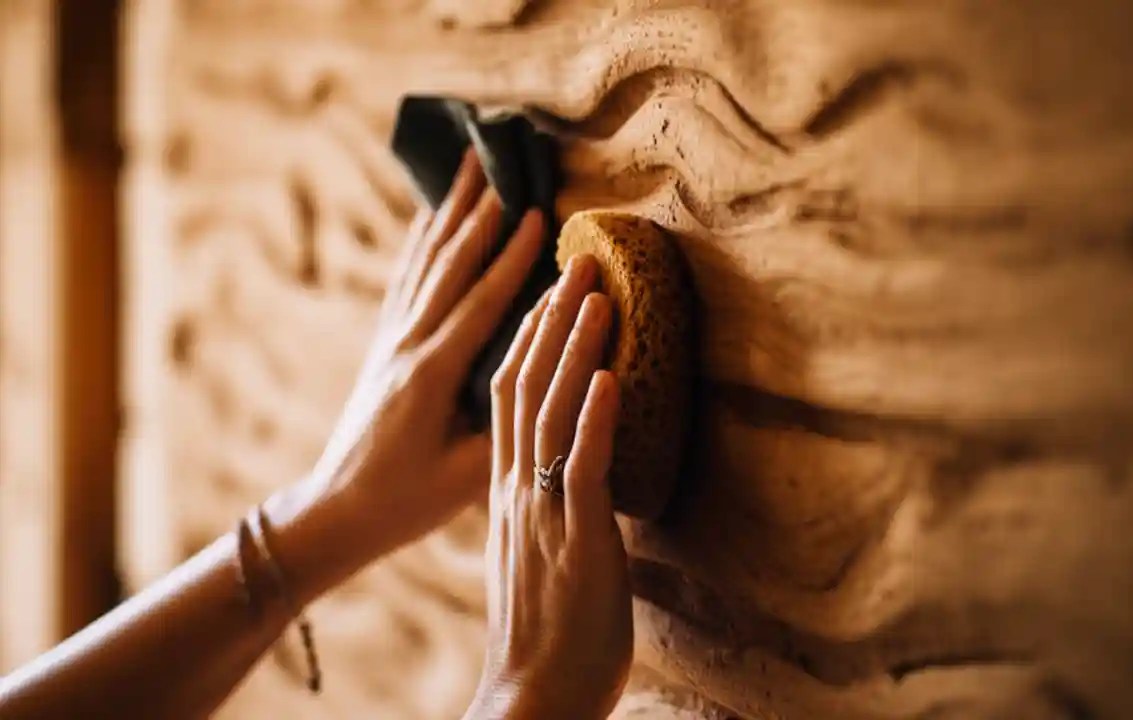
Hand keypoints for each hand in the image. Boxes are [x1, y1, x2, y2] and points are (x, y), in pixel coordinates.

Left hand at [262, 151, 546, 599]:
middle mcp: (407, 346)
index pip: (481, 304)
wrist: (336, 512)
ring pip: (424, 262)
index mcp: (432, 375)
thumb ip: (507, 424)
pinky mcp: (384, 347)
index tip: (536, 215)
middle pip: (447, 265)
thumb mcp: (465, 476)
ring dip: (448, 212)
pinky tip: (429, 218)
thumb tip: (551, 378)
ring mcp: (391, 341)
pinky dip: (419, 243)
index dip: (511, 260)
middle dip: (477, 212)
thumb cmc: (406, 501)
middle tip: (500, 163)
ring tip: (466, 168)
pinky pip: (404, 280)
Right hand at [467, 256, 633, 719]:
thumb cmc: (546, 638)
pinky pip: (580, 465)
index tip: (553, 295)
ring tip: (595, 294)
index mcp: (507, 495)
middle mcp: (515, 492)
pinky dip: (594, 416)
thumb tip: (578, 485)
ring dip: (574, 348)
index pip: (509, 399)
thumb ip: (551, 513)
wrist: (530, 699)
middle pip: (523, 386)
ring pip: (548, 411)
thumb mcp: (542, 559)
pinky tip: (609, 374)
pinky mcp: (575, 538)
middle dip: (550, 320)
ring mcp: (540, 512)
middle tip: (578, 263)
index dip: (530, 341)